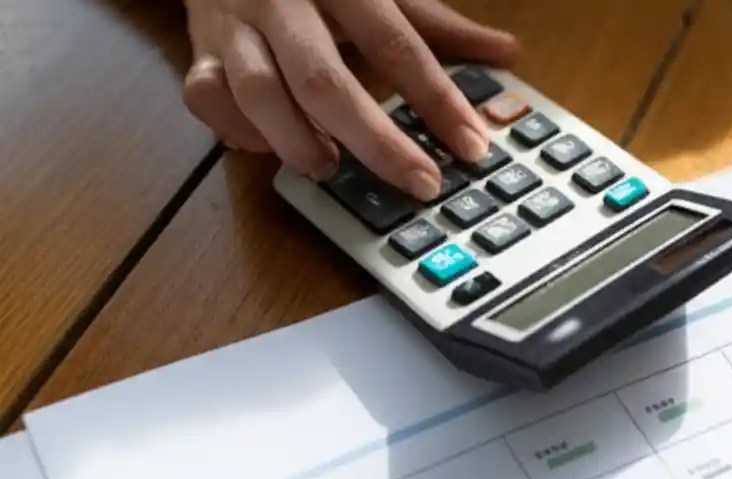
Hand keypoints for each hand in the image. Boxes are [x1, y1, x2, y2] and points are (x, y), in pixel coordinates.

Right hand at [181, 0, 518, 200]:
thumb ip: (438, 24)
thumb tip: (507, 52)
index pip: (398, 45)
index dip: (437, 100)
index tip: (473, 146)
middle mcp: (285, 1)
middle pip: (326, 80)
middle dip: (376, 141)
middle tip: (419, 182)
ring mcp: (235, 26)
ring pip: (259, 93)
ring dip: (297, 142)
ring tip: (329, 168)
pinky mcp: (198, 49)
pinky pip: (208, 99)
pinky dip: (240, 132)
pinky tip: (271, 148)